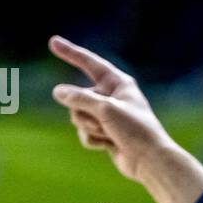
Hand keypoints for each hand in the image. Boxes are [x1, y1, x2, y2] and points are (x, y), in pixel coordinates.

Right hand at [49, 35, 175, 181]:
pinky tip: (110, 145)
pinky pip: (84, 133)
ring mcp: (107, 115)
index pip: (90, 63)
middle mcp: (112, 96)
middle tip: (106, 123)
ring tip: (111, 134)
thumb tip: (57, 91)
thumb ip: (79, 98)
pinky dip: (94, 140)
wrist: (150, 161)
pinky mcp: (104, 132)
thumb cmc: (134, 130)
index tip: (52, 41)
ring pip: (78, 117)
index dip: (71, 53)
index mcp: (119, 83)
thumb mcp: (105, 109)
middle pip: (78, 97)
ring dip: (90, 128)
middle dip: (86, 113)